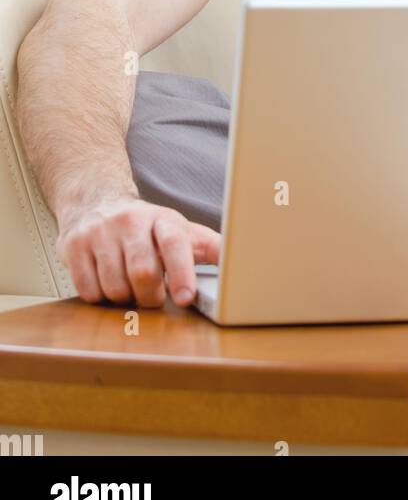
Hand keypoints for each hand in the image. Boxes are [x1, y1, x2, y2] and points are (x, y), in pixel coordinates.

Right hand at [56, 196, 220, 308]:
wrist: (96, 201)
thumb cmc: (146, 226)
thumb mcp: (181, 231)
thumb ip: (211, 247)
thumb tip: (243, 262)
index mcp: (162, 218)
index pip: (174, 243)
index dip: (181, 272)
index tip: (186, 298)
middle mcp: (130, 221)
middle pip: (142, 272)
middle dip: (150, 296)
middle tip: (152, 296)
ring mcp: (99, 232)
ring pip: (114, 286)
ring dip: (124, 298)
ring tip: (129, 286)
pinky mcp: (73, 246)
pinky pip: (87, 289)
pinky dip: (99, 297)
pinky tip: (106, 282)